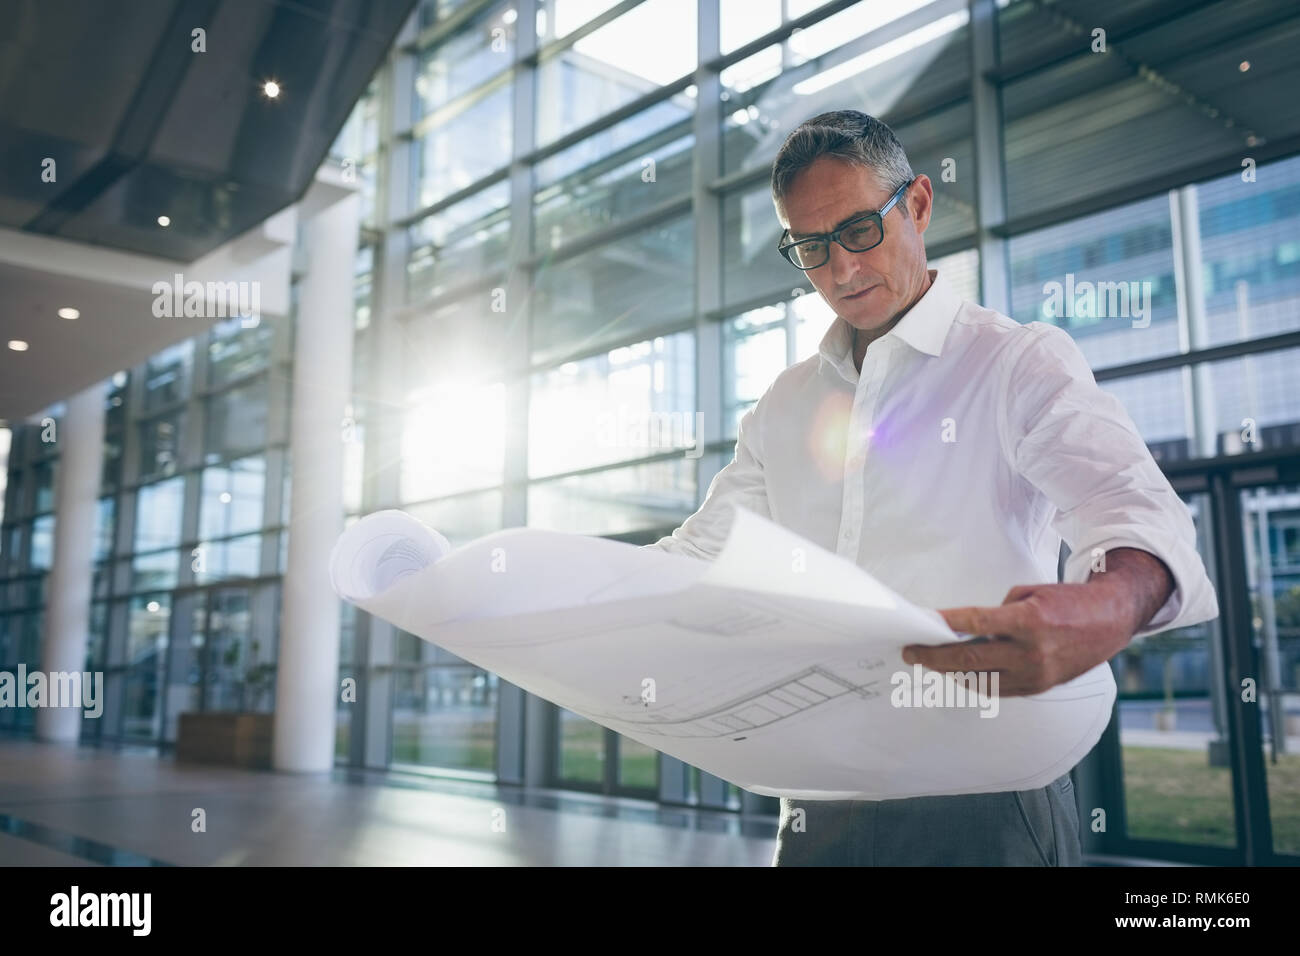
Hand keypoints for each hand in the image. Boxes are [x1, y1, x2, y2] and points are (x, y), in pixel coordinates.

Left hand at [904, 578, 1148, 696]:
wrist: (1109, 622)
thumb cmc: (1068, 602)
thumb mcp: (1031, 593)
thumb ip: (997, 612)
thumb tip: (966, 630)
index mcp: (1029, 621)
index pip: (976, 623)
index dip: (945, 624)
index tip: (922, 622)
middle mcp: (1032, 652)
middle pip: (969, 659)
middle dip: (934, 657)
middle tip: (912, 652)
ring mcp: (1035, 675)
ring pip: (979, 680)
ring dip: (949, 672)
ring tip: (930, 663)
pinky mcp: (1038, 688)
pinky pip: (997, 689)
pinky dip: (974, 680)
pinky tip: (958, 671)